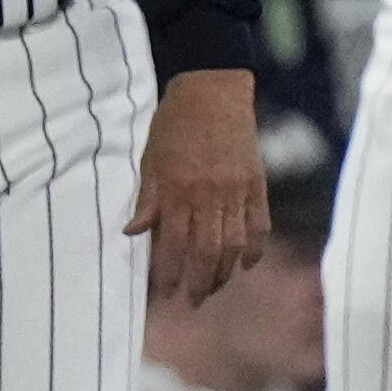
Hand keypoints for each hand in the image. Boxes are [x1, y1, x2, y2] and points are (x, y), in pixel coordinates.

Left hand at [123, 68, 268, 310]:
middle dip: (199, 284)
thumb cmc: (175, 123)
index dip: (167, 274)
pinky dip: (254, 250)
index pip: (172, 246)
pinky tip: (245, 265)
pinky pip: (259, 226)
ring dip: (225, 273)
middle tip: (192, 301)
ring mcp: (236, 192)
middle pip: (207, 254)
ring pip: (234, 246)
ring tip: (215, 287)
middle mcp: (208, 196)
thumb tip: (133, 232)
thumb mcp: (151, 158)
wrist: (214, 89)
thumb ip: (147, 198)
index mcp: (178, 190)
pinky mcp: (256, 184)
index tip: (163, 292)